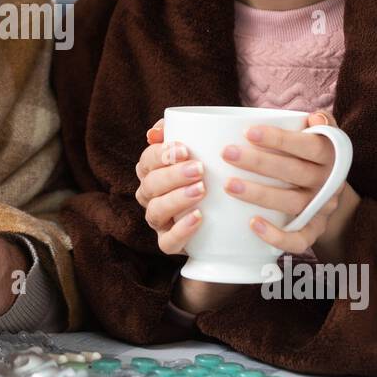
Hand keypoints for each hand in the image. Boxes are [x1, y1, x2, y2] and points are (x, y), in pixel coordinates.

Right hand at [136, 117, 205, 254]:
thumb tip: (155, 132)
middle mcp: (150, 197)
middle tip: (199, 169)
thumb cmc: (212, 173)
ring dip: (176, 199)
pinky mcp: (172, 244)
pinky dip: (181, 230)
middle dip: (172, 176)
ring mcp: (160, 222)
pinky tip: (199, 217)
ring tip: (201, 190)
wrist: (230, 217)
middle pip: (150, 185)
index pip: (147, 161)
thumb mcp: (202, 150)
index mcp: (152, 172)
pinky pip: (167, 242)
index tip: (184, 149)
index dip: (161, 155)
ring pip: (155, 212)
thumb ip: (181, 132)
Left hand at [220, 111, 358, 259]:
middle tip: (227, 153)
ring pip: (292, 203)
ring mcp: (322, 210)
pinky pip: (299, 239)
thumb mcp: (321, 137)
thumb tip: (314, 117)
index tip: (248, 132)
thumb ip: (319, 122)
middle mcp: (330, 183)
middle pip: (295, 172)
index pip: (310, 145)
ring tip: (229, 185)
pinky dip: (276, 235)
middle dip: (259, 163)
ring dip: (259, 194)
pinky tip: (252, 223)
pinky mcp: (314, 232)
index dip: (280, 139)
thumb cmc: (311, 158)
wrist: (329, 196)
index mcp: (331, 156)